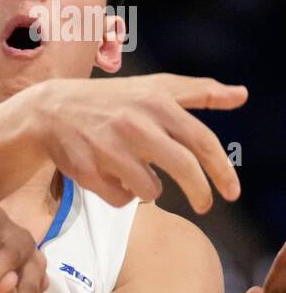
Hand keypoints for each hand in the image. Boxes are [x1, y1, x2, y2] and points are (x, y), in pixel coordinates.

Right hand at [30, 74, 245, 211]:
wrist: (50, 110)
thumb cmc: (110, 99)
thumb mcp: (154, 88)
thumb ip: (199, 92)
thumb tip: (242, 95)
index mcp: (156, 104)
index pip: (202, 142)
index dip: (222, 171)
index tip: (232, 193)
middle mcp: (135, 125)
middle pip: (184, 169)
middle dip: (200, 193)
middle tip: (204, 205)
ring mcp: (108, 150)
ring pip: (150, 190)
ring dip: (149, 191)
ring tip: (137, 176)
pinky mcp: (87, 171)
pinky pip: (120, 199)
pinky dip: (122, 196)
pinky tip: (114, 181)